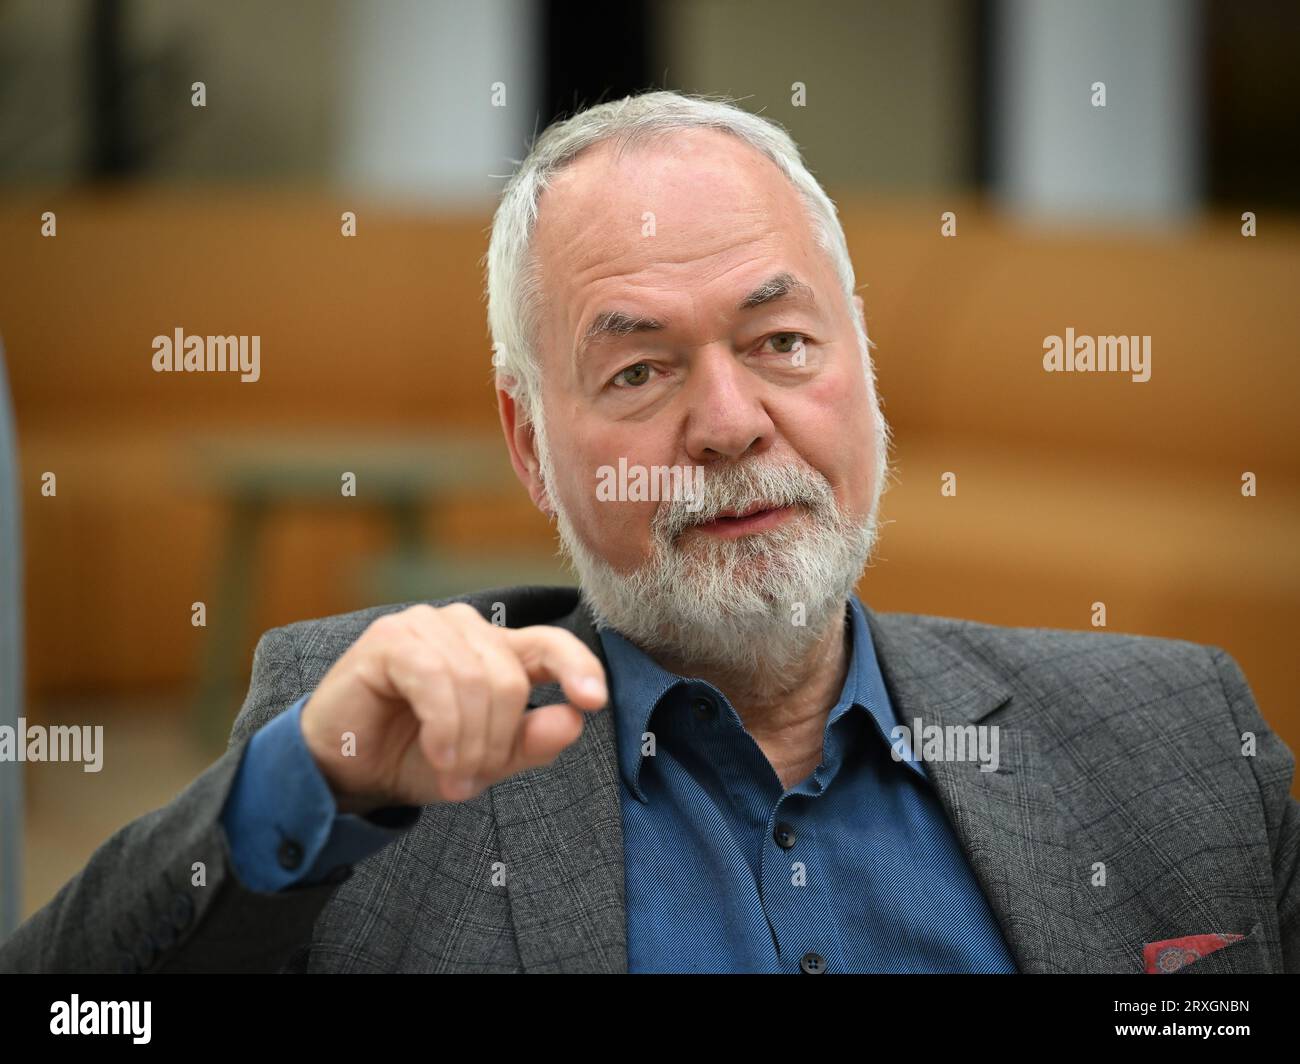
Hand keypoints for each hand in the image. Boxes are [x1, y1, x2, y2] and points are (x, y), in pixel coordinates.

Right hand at [299, 603, 607, 814]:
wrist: (345, 771)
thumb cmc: (415, 758)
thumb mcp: (485, 763)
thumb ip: (531, 742)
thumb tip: (575, 719)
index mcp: (497, 650)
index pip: (551, 645)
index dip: (577, 666)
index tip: (594, 701)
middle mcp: (465, 629)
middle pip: (512, 678)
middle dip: (497, 741)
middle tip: (473, 781)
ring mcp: (426, 626)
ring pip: (477, 679)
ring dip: (469, 741)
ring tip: (452, 775)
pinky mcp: (390, 638)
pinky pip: (436, 677)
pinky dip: (444, 725)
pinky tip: (437, 754)